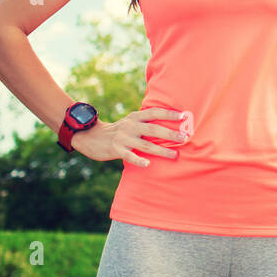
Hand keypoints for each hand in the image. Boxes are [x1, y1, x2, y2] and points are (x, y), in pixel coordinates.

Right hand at [70, 107, 188, 166]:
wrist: (92, 137)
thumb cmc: (119, 131)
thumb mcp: (131, 122)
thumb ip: (146, 123)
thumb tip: (170, 126)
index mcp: (136, 117)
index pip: (154, 112)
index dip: (169, 114)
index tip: (184, 116)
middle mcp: (130, 125)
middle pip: (153, 129)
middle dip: (170, 134)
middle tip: (184, 138)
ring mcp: (123, 138)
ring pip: (145, 145)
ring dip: (161, 150)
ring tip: (175, 155)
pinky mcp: (116, 149)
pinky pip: (129, 156)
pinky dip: (138, 160)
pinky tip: (147, 164)